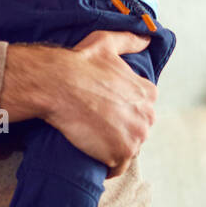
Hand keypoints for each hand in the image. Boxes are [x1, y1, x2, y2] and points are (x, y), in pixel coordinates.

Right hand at [1, 30, 154, 177]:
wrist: (57, 84)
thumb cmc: (80, 63)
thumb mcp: (107, 44)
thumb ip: (130, 41)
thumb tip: (147, 38)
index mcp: (148, 93)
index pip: (141, 109)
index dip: (123, 111)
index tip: (107, 112)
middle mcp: (148, 116)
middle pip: (136, 130)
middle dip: (121, 131)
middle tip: (96, 127)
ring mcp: (135, 137)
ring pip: (128, 149)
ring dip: (113, 148)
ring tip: (92, 141)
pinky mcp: (119, 154)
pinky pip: (116, 168)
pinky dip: (106, 166)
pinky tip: (93, 158)